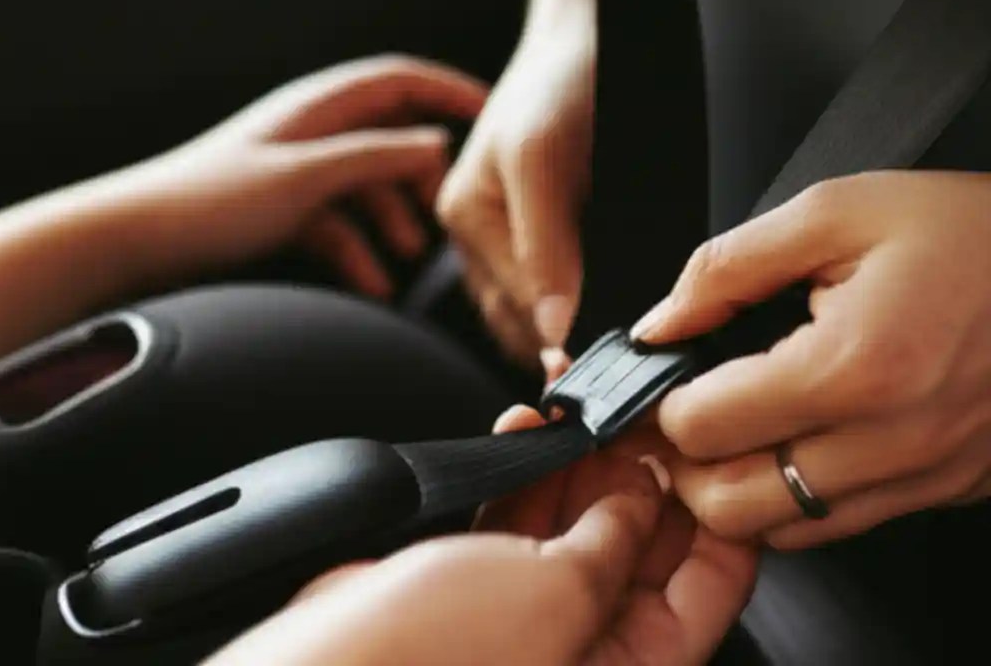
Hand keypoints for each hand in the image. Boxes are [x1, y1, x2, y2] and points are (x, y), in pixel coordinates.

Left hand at [104, 55, 487, 297]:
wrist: (134, 242)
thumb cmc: (207, 202)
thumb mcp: (305, 178)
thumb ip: (374, 158)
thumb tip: (434, 144)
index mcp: (316, 108)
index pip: (398, 83)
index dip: (448, 93)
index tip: (491, 117)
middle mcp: (309, 134)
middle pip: (387, 143)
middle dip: (422, 178)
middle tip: (452, 214)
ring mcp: (294, 174)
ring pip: (364, 191)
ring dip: (391, 224)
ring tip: (412, 261)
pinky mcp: (279, 213)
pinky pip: (335, 227)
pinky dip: (357, 254)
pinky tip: (373, 285)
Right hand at [206, 407, 755, 665]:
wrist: (333, 660)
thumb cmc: (440, 659)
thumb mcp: (560, 589)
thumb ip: (616, 535)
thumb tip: (646, 487)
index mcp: (633, 665)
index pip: (713, 580)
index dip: (714, 504)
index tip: (703, 443)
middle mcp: (591, 644)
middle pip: (647, 542)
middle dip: (641, 469)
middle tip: (638, 409)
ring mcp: (533, 610)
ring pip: (580, 521)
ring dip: (581, 460)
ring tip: (580, 407)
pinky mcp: (480, 581)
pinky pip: (523, 518)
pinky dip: (528, 472)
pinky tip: (528, 432)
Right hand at [436, 0, 595, 368]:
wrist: (586, 37)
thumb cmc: (558, 84)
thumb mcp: (542, 161)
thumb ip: (544, 246)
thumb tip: (555, 327)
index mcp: (465, 220)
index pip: (515, 309)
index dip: (560, 343)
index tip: (603, 369)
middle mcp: (477, 235)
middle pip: (520, 320)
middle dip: (560, 344)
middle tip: (615, 366)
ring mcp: (504, 236)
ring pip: (534, 313)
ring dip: (569, 332)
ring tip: (615, 343)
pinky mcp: (537, 231)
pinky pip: (552, 290)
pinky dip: (576, 307)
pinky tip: (606, 309)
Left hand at [633, 171, 990, 547]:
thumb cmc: (974, 233)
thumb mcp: (838, 211)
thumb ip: (727, 269)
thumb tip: (658, 326)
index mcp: (855, 367)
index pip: (702, 430)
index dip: (664, 402)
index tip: (666, 377)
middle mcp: (892, 441)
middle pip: (728, 506)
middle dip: (687, 462)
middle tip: (686, 412)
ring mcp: (924, 477)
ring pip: (779, 531)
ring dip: (736, 488)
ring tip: (737, 427)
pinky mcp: (946, 491)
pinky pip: (838, 526)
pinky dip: (795, 498)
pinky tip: (796, 441)